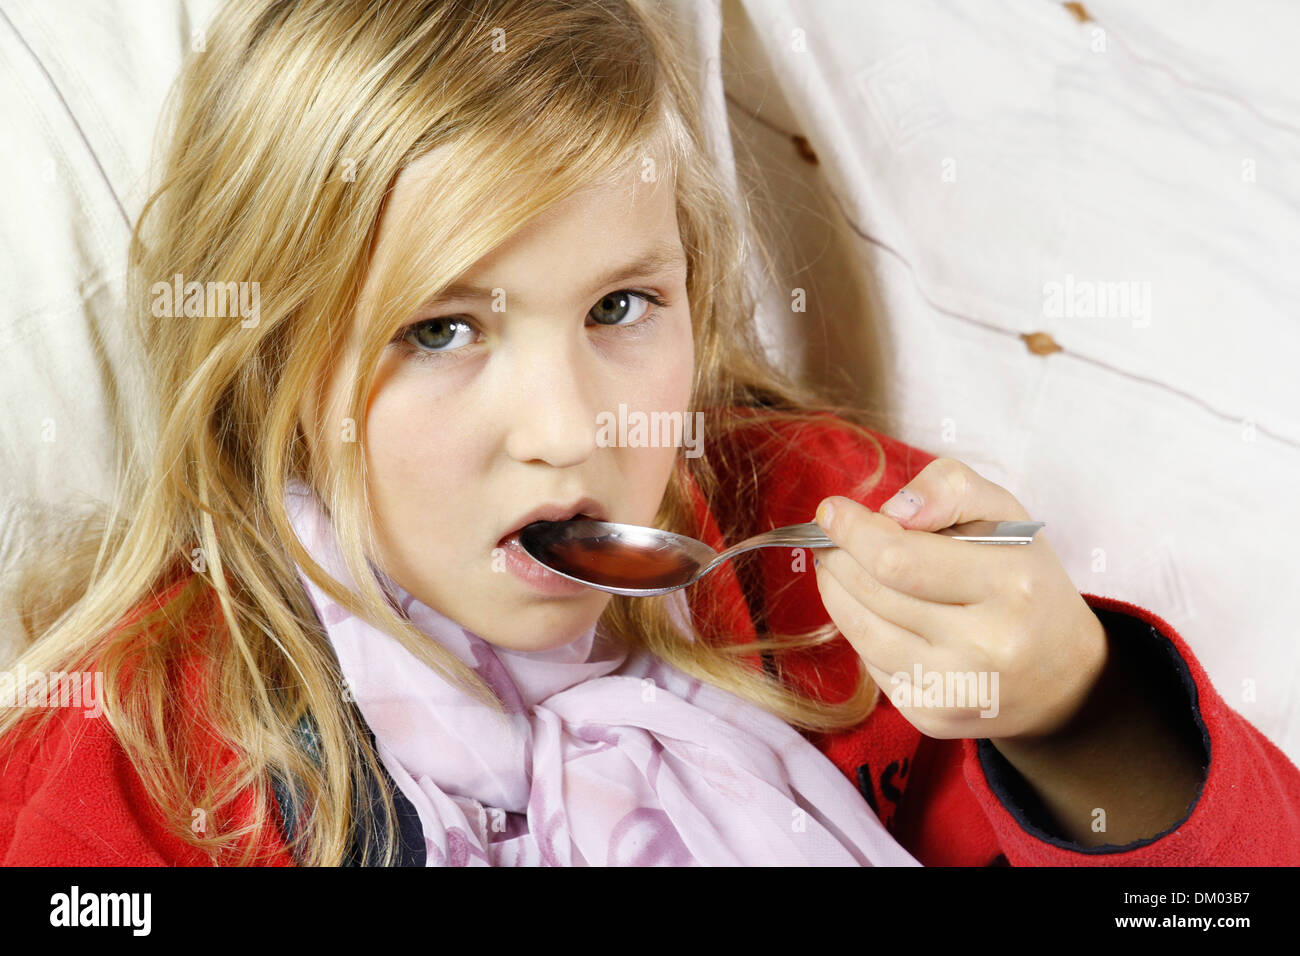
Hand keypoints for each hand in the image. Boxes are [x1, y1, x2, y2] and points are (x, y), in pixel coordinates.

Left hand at [812, 457, 1108, 744]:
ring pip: (861, 630)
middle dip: (838, 557)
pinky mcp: (933, 716)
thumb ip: (950, 489)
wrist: (1065, 678)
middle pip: (873, 592)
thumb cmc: (1026, 582)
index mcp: (1011, 585)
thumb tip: (892, 510)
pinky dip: (860, 629)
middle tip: (829, 538)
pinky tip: (870, 609)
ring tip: (837, 566)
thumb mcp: (1006, 516)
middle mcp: (987, 645)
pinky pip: (870, 663)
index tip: (830, 511)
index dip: (853, 532)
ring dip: (836, 590)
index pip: (900, 558)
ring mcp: (958, 689)